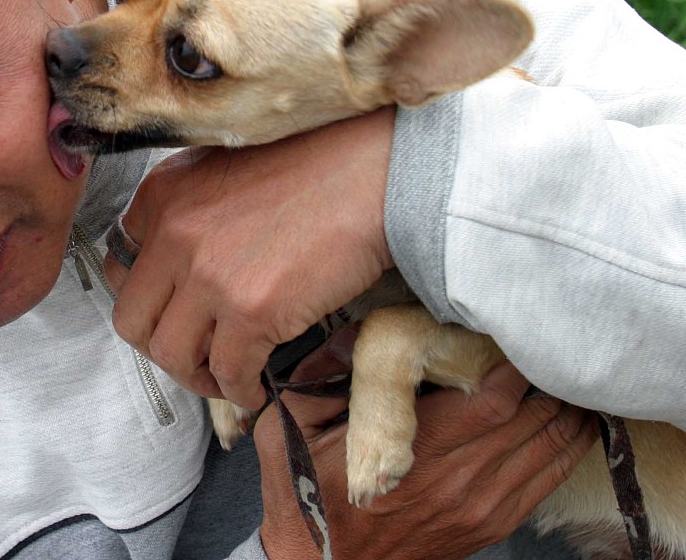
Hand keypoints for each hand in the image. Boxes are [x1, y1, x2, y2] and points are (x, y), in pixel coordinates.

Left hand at [104, 108, 395, 408]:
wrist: (372, 172)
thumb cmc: (313, 164)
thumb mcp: (222, 166)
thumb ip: (187, 209)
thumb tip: (176, 264)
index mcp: (160, 195)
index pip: (118, 266)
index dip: (146, 299)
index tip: (170, 313)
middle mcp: (172, 234)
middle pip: (132, 321)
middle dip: (159, 347)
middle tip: (191, 355)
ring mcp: (208, 275)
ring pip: (171, 355)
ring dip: (196, 377)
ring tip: (223, 376)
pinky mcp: (251, 311)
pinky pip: (229, 372)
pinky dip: (240, 390)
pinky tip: (256, 387)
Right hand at [257, 339, 597, 558]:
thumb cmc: (304, 495)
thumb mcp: (291, 427)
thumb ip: (320, 376)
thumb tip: (349, 331)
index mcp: (417, 450)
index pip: (493, 399)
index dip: (512, 364)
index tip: (506, 335)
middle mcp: (458, 480)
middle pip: (531, 419)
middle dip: (543, 379)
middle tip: (540, 346)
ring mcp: (479, 507)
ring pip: (548, 448)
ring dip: (562, 410)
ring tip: (562, 377)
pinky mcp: (489, 525)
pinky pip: (545, 482)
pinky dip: (564, 448)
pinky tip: (567, 422)